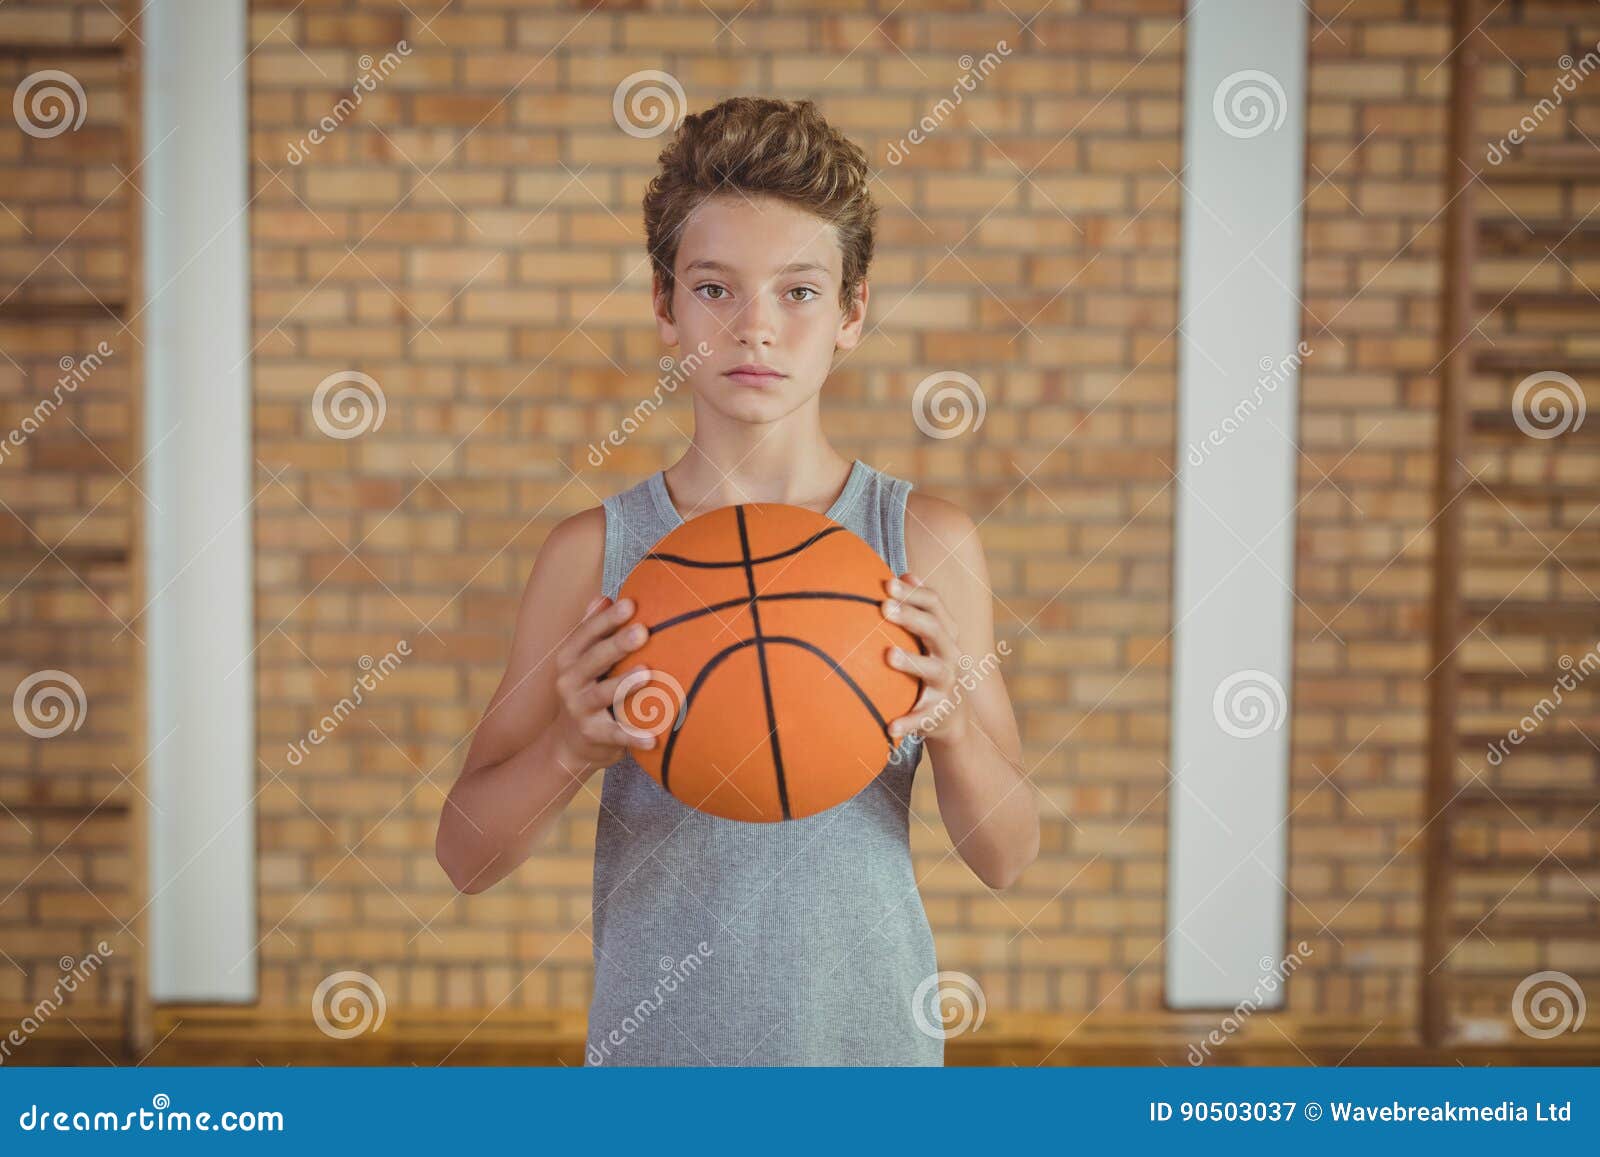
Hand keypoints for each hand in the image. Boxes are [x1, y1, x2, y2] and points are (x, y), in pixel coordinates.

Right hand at [550, 595, 653, 772]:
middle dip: (617, 645)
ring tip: (646, 673)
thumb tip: (604, 597)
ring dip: (624, 684)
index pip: (586, 634)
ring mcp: (579, 709)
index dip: (606, 619)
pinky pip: (615, 735)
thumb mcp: (582, 661)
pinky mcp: (593, 735)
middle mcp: (569, 682)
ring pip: (602, 694)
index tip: (630, 604)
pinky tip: (653, 738)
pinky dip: (633, 737)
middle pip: (594, 660)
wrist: (568, 743)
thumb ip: (592, 631)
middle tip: (642, 631)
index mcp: (569, 659)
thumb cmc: (586, 691)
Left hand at [880, 572, 969, 745]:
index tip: (888, 583)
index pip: (935, 606)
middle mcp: (950, 656)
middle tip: (884, 607)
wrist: (952, 718)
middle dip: (911, 617)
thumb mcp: (930, 638)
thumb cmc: (931, 666)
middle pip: (936, 631)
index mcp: (945, 634)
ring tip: (888, 655)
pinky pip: (922, 718)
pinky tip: (889, 727)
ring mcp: (947, 685)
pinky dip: (908, 723)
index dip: (914, 593)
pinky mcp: (937, 714)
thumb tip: (904, 573)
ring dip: (911, 662)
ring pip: (933, 671)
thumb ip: (919, 608)